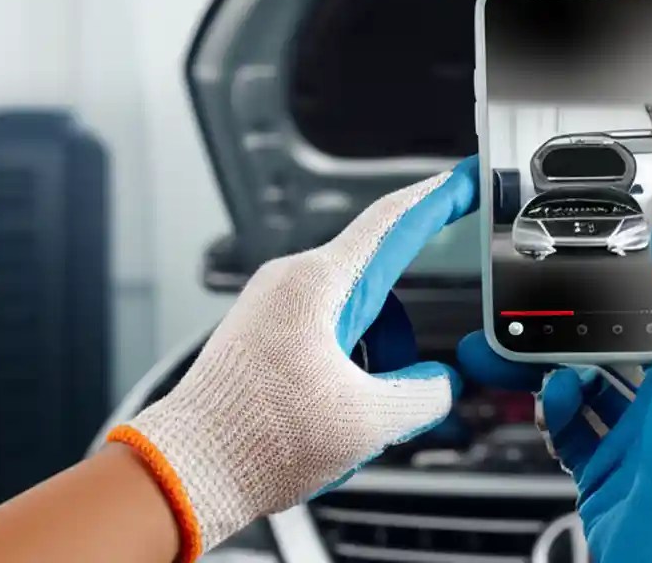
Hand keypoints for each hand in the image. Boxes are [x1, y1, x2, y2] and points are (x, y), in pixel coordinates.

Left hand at [107, 158, 478, 559]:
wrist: (186, 472)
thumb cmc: (256, 442)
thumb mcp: (371, 421)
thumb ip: (427, 392)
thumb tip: (442, 382)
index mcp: (318, 284)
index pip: (395, 222)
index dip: (440, 198)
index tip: (466, 178)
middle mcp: (292, 282)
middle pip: (383, 292)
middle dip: (399, 347)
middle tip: (398, 396)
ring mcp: (275, 306)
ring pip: (359, 320)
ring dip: (373, 366)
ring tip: (347, 418)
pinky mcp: (265, 333)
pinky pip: (330, 337)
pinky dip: (347, 373)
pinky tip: (329, 415)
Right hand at [459, 211, 651, 561]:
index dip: (640, 279)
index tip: (602, 252)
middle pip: (624, 344)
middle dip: (579, 323)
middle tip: (541, 300)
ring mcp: (649, 442)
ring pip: (592, 385)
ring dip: (559, 364)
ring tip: (533, 347)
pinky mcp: (614, 476)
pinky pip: (574, 432)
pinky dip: (556, 410)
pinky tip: (553, 396)